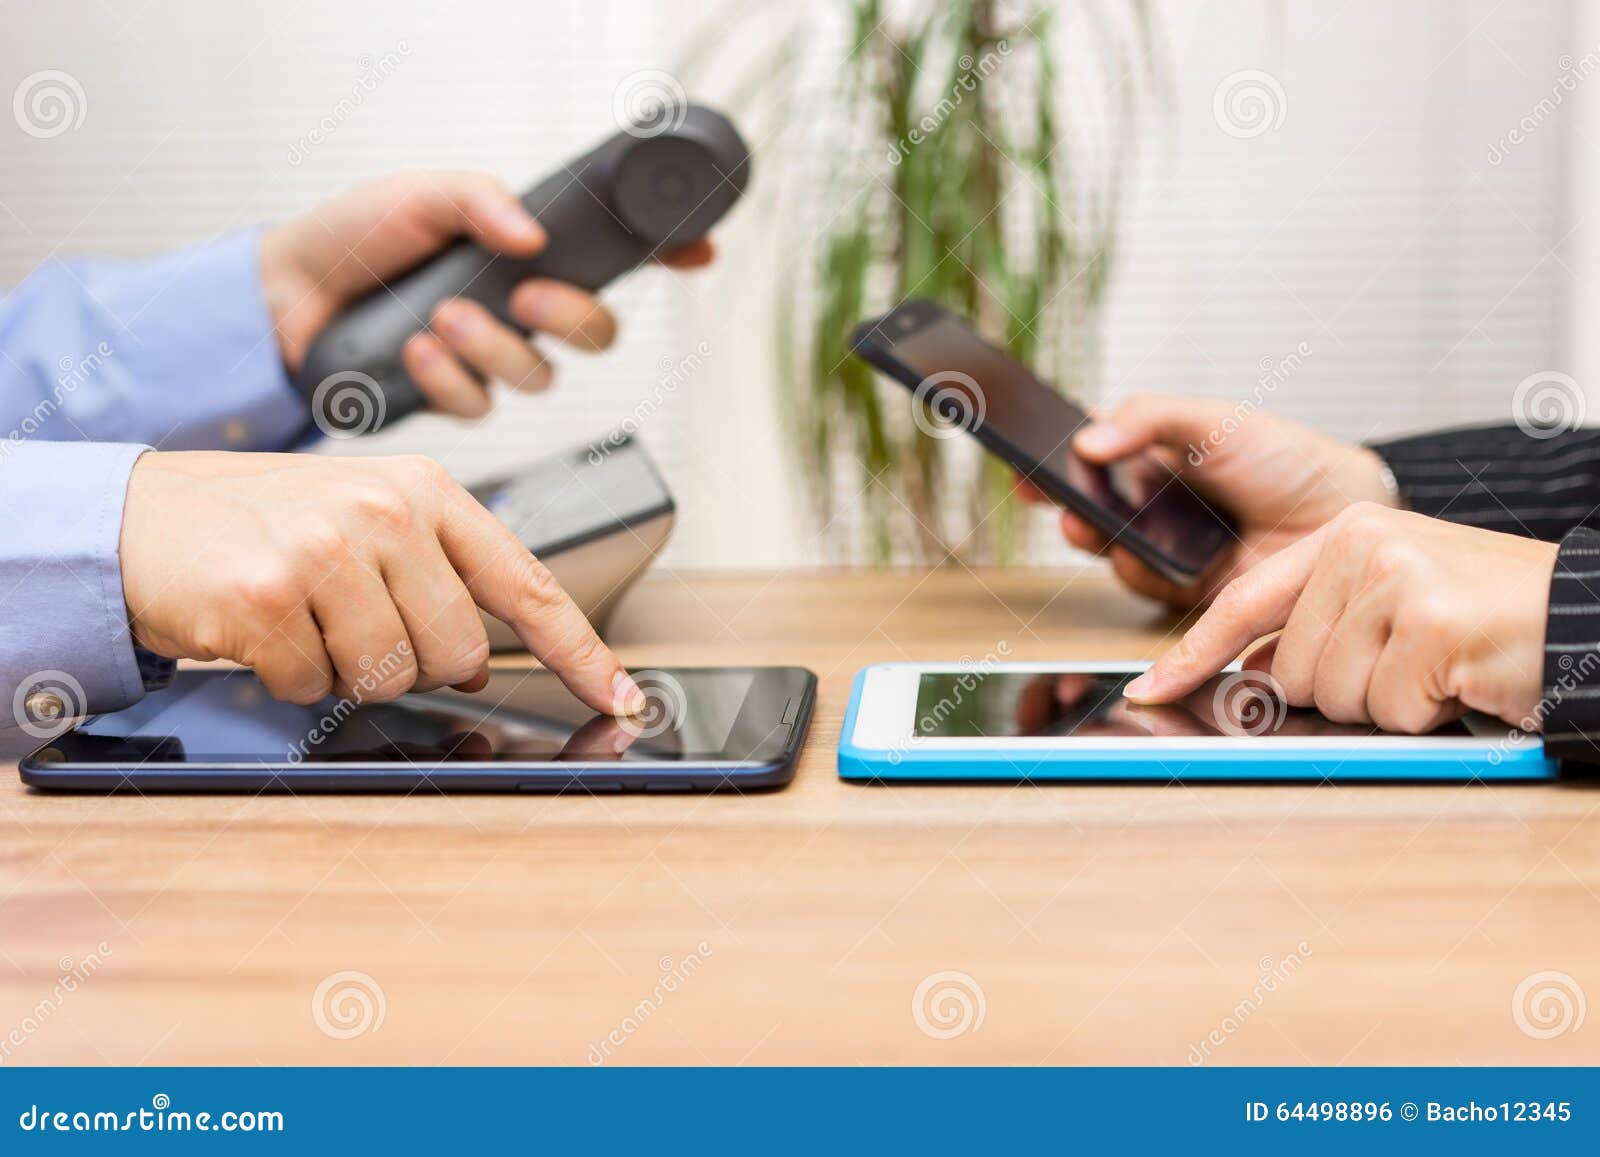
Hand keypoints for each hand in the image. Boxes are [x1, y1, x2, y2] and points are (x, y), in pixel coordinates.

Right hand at [119, 451, 647, 713]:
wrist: (139, 517)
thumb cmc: (264, 525)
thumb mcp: (364, 518)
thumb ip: (437, 571)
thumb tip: (490, 652)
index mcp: (423, 490)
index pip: (526, 582)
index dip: (580, 650)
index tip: (620, 695)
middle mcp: (383, 509)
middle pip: (455, 651)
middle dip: (410, 663)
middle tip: (355, 626)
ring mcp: (325, 548)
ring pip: (388, 676)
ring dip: (343, 671)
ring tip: (305, 619)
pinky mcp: (267, 595)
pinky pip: (311, 686)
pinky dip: (286, 677)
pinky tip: (262, 629)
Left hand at [260, 170, 713, 416]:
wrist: (283, 299)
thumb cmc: (357, 238)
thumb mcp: (420, 196)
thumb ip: (477, 201)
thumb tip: (529, 235)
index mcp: (527, 256)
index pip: (615, 259)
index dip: (668, 257)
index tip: (700, 252)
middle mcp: (520, 312)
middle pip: (596, 335)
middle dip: (573, 319)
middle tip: (528, 295)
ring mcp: (490, 358)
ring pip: (537, 376)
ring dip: (492, 345)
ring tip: (440, 316)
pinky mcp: (453, 398)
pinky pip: (479, 405)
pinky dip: (446, 376)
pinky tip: (411, 349)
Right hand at [1018, 393, 1397, 606]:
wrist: (1343, 514)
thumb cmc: (1285, 458)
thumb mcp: (1213, 418)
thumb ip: (1148, 418)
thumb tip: (1088, 438)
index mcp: (1151, 451)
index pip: (1087, 452)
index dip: (1049, 457)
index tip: (1022, 461)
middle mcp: (1151, 500)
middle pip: (1085, 503)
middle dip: (1062, 502)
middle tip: (1053, 498)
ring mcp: (1164, 543)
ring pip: (1106, 546)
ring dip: (1094, 537)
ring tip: (1092, 525)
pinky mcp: (1183, 585)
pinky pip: (1141, 583)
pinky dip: (1136, 570)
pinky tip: (1144, 556)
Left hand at [1123, 504, 1557, 732]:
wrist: (1582, 613)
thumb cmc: (1486, 616)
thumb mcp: (1390, 599)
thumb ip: (1319, 624)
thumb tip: (1249, 677)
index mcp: (1343, 535)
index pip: (1242, 602)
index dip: (1193, 654)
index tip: (1150, 689)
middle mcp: (1360, 547)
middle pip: (1288, 669)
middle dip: (1343, 688)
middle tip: (1405, 662)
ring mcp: (1393, 580)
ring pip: (1331, 694)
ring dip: (1385, 702)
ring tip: (1436, 665)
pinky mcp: (1428, 623)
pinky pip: (1384, 707)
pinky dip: (1422, 711)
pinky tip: (1458, 677)